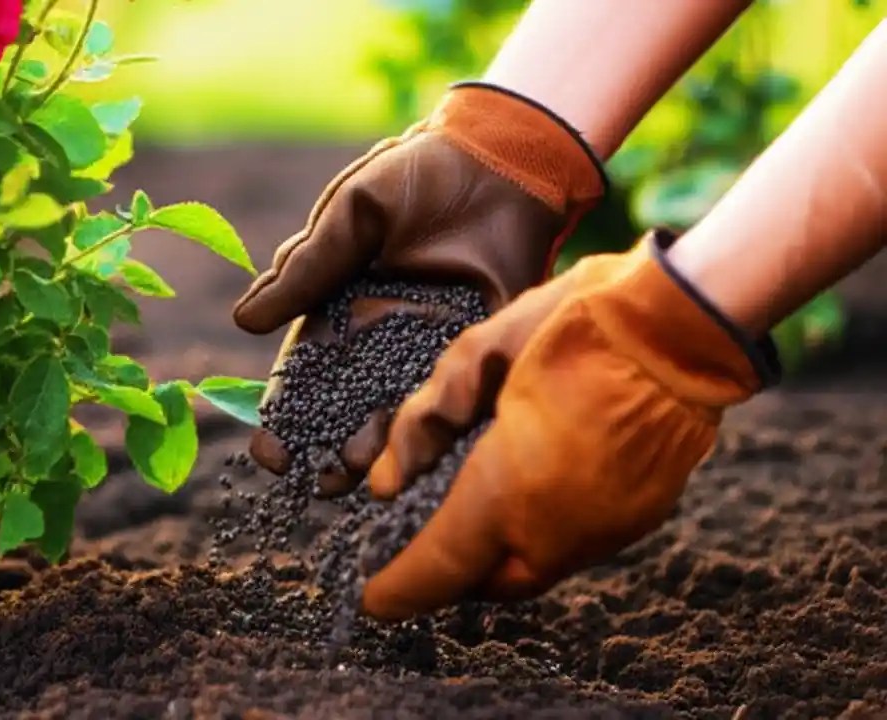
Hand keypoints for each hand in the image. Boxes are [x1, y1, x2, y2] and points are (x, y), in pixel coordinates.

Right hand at [235, 83, 606, 493]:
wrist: (501, 158)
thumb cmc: (418, 174)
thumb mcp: (352, 213)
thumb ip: (306, 267)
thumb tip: (244, 320)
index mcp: (340, 306)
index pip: (303, 373)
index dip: (284, 415)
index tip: (269, 453)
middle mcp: (380, 336)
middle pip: (345, 405)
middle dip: (327, 448)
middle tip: (314, 483)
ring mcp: (429, 345)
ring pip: (394, 409)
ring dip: (375, 448)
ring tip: (358, 483)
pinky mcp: (477, 345)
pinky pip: (450, 393)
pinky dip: (433, 426)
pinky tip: (415, 456)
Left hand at [360, 229, 780, 620]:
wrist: (684, 325)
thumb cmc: (575, 328)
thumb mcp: (479, 356)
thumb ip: (425, 421)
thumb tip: (384, 483)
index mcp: (508, 487)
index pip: (443, 562)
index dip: (405, 588)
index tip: (374, 603)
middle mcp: (556, 529)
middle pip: (488, 583)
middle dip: (449, 579)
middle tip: (420, 564)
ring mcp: (603, 531)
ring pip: (534, 572)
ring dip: (497, 561)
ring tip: (470, 537)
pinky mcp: (636, 521)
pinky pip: (574, 550)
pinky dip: (541, 539)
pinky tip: (532, 506)